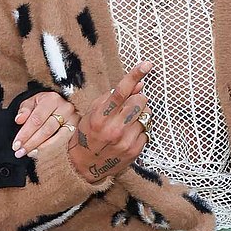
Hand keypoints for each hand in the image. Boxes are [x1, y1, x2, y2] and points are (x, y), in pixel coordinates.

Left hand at [12, 91, 77, 158]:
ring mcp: (74, 121)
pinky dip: (51, 150)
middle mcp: (66, 109)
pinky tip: (41, 154)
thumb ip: (24, 110)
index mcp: (53, 99)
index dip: (25, 133)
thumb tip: (19, 120)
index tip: (16, 144)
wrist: (59, 105)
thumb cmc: (44, 104)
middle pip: (46, 130)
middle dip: (31, 143)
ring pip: (57, 139)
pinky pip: (64, 144)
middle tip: (20, 152)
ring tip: (29, 154)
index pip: (37, 119)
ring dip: (41, 149)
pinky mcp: (77, 131)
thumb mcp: (32, 102)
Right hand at [68, 62, 152, 186]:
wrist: (83, 166)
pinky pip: (147, 131)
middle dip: (137, 99)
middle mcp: (114, 129)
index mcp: (100, 116)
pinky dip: (140, 129)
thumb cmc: (87, 134)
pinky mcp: (135, 151)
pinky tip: (128, 135)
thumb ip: (113, 96)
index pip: (121, 92)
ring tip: (127, 122)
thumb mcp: (93, 112)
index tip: (147, 64)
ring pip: (147, 115)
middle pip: (140, 101)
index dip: (134, 75)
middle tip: (129, 106)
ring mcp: (126, 141)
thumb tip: (139, 84)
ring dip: (140, 115)